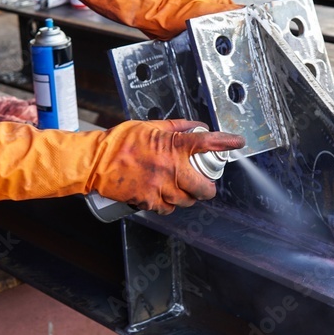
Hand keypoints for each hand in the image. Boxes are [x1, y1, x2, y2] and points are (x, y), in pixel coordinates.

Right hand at [0, 119, 245, 214]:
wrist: (95, 161)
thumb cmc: (119, 142)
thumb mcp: (150, 126)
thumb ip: (176, 128)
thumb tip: (196, 128)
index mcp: (172, 146)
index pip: (208, 143)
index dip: (227, 143)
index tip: (238, 143)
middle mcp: (170, 168)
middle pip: (204, 187)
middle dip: (207, 187)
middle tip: (205, 183)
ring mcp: (160, 187)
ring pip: (187, 200)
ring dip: (188, 196)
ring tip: (182, 188)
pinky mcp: (149, 201)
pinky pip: (169, 208)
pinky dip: (171, 203)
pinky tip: (166, 195)